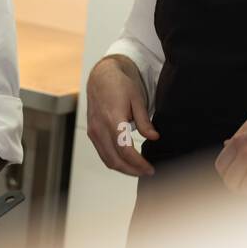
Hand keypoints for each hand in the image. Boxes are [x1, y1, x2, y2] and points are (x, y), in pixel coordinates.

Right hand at [86, 55, 158, 176]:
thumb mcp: (137, 98)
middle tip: (147, 172)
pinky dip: (114, 161)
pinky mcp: (92, 132)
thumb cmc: (120, 84)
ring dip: (123, 168)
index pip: (125, 149)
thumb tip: (154, 137)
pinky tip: (127, 161)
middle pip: (114, 159)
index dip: (138, 163)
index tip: (150, 168)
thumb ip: (144, 120)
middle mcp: (99, 127)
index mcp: (112, 118)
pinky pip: (102, 153)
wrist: (101, 75)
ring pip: (107, 159)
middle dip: (132, 170)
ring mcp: (93, 131)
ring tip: (138, 169)